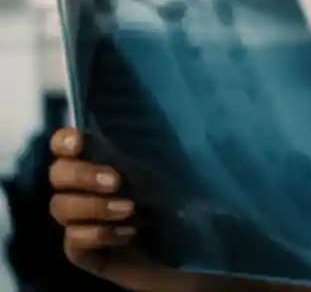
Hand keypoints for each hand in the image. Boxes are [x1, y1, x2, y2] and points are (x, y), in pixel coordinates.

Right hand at [47, 128, 181, 291]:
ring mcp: (75, 221)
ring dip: (95, 206)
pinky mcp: (78, 250)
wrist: (179, 248)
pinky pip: (73, 238)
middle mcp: (78, 189)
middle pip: (57, 174)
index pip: (62, 145)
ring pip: (60, 206)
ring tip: (130, 209)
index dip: (64, 140)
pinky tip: (128, 233)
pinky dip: (101, 233)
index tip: (78, 142)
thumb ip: (140, 156)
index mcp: (95, 163)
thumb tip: (138, 134)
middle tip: (116, 181)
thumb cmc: (169, 201)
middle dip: (82, 175)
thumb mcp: (160, 173)